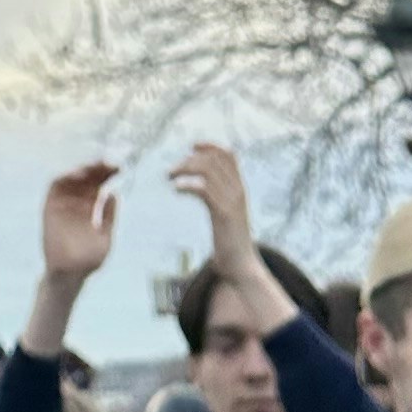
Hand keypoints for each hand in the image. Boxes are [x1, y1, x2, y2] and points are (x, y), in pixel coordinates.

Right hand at [40, 163, 119, 288]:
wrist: (69, 275)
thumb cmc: (88, 260)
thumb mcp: (105, 237)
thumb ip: (109, 216)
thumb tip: (115, 193)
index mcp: (91, 207)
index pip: (100, 184)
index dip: (108, 174)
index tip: (119, 167)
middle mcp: (77, 202)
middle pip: (88, 178)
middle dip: (98, 168)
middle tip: (110, 160)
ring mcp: (63, 203)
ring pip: (73, 179)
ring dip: (83, 169)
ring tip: (96, 165)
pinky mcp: (50, 207)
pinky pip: (56, 187)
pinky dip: (65, 178)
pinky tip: (78, 174)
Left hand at [169, 140, 257, 277]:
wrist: (241, 266)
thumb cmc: (230, 243)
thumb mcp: (227, 216)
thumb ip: (219, 200)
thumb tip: (203, 190)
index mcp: (239, 189)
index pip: (229, 155)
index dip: (211, 146)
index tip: (192, 146)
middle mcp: (238, 190)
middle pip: (214, 159)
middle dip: (190, 159)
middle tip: (172, 170)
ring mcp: (232, 200)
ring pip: (208, 169)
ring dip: (184, 168)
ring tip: (170, 176)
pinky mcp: (223, 213)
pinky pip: (204, 189)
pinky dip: (188, 184)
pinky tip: (177, 189)